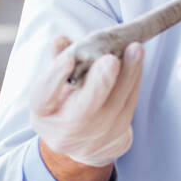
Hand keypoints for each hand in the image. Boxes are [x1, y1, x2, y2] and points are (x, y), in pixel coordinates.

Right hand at [30, 34, 142, 167]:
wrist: (83, 140)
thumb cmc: (65, 102)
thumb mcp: (55, 84)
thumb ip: (59, 61)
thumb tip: (61, 41)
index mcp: (43, 114)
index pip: (44, 96)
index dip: (55, 77)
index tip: (69, 57)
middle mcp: (64, 131)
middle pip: (82, 111)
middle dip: (99, 83)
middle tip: (111, 59)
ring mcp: (92, 139)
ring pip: (114, 106)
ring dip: (128, 75)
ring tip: (135, 49)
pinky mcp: (116, 139)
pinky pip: (128, 108)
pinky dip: (134, 82)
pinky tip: (137, 62)